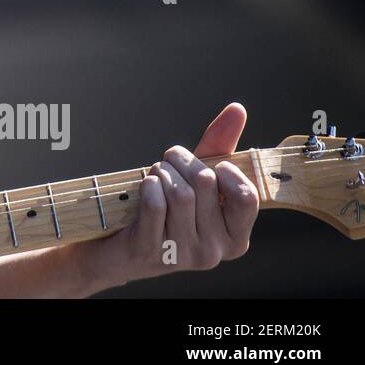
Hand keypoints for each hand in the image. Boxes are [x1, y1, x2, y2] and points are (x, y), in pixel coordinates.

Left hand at [85, 102, 259, 289]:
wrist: (117, 246)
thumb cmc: (164, 207)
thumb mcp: (195, 178)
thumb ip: (220, 146)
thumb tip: (237, 109)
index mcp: (235, 237)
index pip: (247, 196)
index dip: (224, 170)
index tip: (207, 165)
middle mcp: (214, 252)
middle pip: (205, 183)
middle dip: (181, 162)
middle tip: (168, 165)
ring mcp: (183, 255)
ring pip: (179, 193)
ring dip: (161, 173)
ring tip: (155, 178)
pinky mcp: (152, 251)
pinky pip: (154, 203)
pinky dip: (147, 185)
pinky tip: (144, 187)